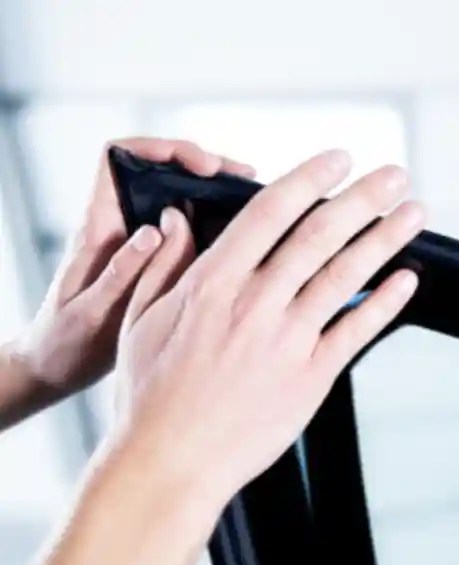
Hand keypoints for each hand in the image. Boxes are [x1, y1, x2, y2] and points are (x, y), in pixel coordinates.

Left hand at [9, 139, 254, 408]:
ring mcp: (134, 244)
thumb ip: (122, 272)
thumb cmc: (64, 344)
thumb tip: (153, 232)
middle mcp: (116, 228)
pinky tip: (242, 237)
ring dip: (212, 192)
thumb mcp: (90, 313)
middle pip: (157, 171)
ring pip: (173, 197)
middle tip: (243, 177)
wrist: (54, 369)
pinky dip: (212, 222)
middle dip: (202, 165)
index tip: (201, 166)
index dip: (159, 149)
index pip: (116, 159)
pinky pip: (182, 229)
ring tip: (252, 201)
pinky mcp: (150, 263)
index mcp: (96, 230)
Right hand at [104, 149, 423, 506]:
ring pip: (345, 275)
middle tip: (395, 174)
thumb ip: (163, 266)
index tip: (337, 159)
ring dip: (385, 239)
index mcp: (213, 283)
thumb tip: (176, 221)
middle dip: (363, 199)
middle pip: (319, 235)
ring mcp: (288, 339)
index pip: (269, 213)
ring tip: (415, 213)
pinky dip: (385, 302)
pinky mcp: (312, 376)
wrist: (172, 461)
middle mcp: (256, 303)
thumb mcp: (142, 320)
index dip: (308, 180)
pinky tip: (407, 280)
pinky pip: (356, 330)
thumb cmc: (151, 395)